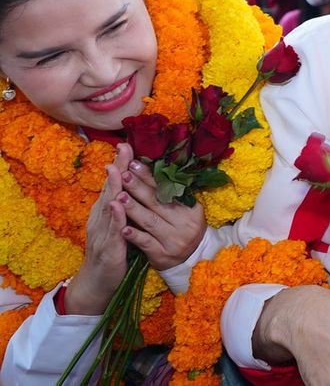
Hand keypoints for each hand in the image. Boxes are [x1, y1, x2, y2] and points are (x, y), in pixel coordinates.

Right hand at [64, 148, 130, 314]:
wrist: (98, 282)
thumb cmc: (112, 250)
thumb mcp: (118, 225)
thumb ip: (123, 206)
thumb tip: (133, 185)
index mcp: (105, 212)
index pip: (114, 185)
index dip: (120, 166)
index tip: (126, 145)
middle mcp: (101, 219)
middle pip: (110, 190)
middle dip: (117, 169)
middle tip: (123, 148)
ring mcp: (103, 233)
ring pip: (108, 207)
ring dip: (114, 188)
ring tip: (119, 170)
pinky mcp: (108, 248)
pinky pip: (112, 231)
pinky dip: (114, 217)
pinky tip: (117, 205)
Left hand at [115, 143, 207, 269]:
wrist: (190, 259)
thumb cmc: (182, 228)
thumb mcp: (184, 210)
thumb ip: (171, 195)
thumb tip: (151, 169)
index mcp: (191, 208)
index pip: (167, 189)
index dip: (149, 177)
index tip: (133, 164)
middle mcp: (185, 223)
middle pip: (157, 203)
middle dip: (138, 188)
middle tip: (123, 174)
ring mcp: (174, 239)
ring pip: (150, 221)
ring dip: (133, 208)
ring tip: (118, 196)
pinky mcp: (162, 255)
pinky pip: (147, 243)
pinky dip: (135, 235)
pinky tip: (123, 228)